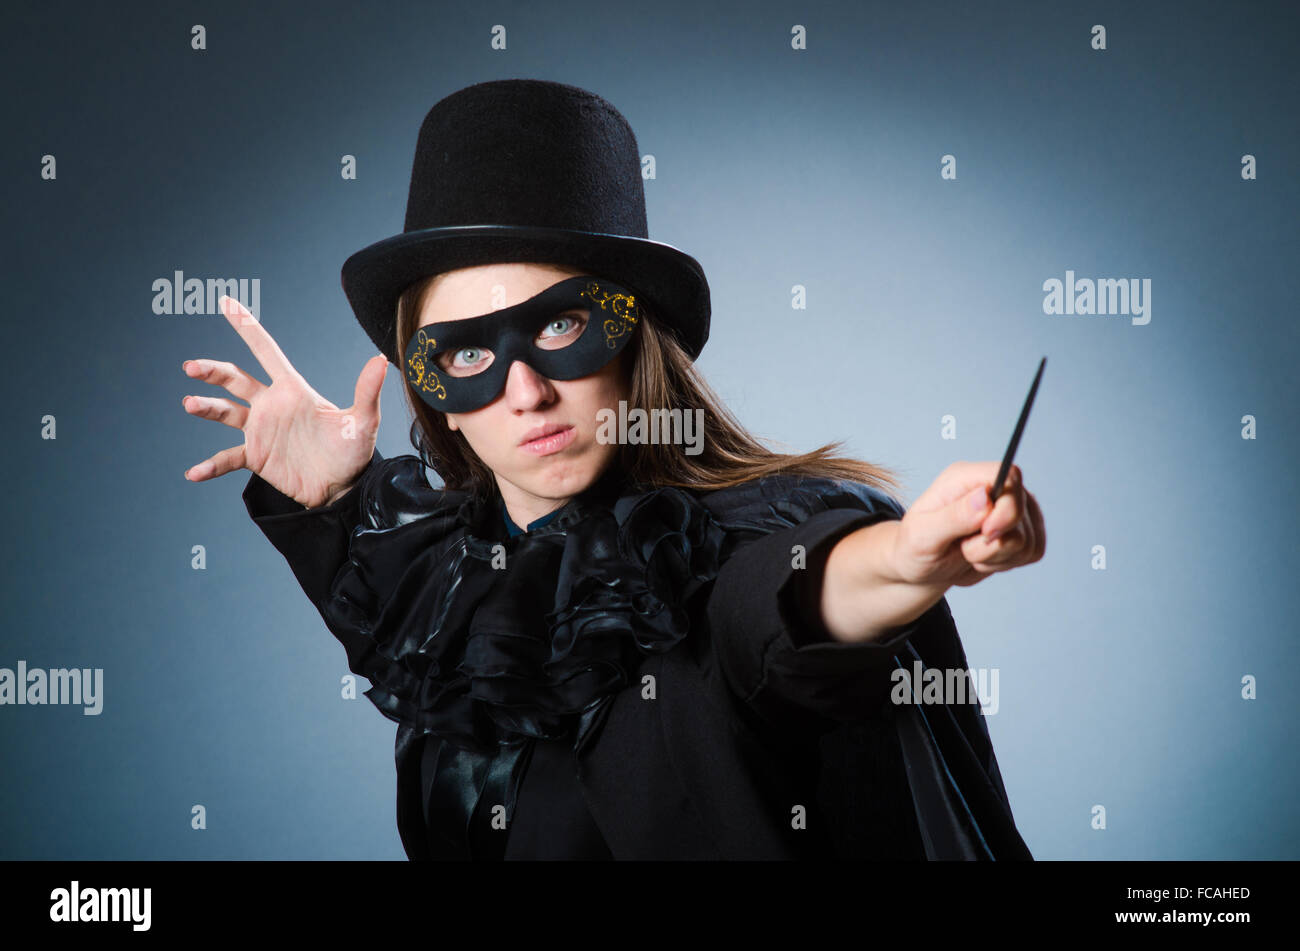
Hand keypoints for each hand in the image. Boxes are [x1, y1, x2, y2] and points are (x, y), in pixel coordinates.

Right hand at [181, 295, 388, 508]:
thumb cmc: (354, 450)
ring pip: (226, 411)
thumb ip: (367, 391)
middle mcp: (272, 405)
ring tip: (191, 404)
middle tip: (192, 367)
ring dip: (207, 407)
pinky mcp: (256, 456)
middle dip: (213, 371)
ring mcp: (261, 430)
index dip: (247, 327)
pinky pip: (227, 458)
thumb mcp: (363, 421)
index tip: (227, 303)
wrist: (345, 487)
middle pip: (235, 378)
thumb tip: (380, 360)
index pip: (267, 351)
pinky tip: (195, 472)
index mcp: (293, 390)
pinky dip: (210, 465)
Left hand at [885, 461, 1044, 589]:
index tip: (986, 533)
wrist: (919, 568)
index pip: (1008, 475)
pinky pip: (1032, 552)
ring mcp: (1010, 509)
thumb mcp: (922, 535)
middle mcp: (991, 488)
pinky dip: (1006, 563)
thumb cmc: (914, 547)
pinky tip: (982, 560)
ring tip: (967, 553)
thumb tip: (985, 496)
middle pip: (1020, 510)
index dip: (1006, 506)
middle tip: (965, 548)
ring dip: (995, 557)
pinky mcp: (1023, 532)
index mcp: (964, 477)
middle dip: (993, 542)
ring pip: (1028, 538)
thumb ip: (954, 516)